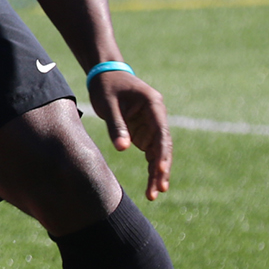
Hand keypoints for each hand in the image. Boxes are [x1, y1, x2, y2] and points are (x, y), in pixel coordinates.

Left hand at [89, 70, 171, 200]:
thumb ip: (116, 125)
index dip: (162, 152)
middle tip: (158, 190)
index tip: (161, 168)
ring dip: (157, 172)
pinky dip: (151, 168)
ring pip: (159, 153)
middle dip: (161, 169)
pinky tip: (152, 186)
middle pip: (163, 146)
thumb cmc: (106, 86)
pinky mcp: (145, 132)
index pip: (161, 132)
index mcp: (153, 105)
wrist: (105, 75)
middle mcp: (158, 117)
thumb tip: (123, 149)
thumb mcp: (108, 103)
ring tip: (154, 194)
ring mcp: (153, 125)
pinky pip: (151, 153)